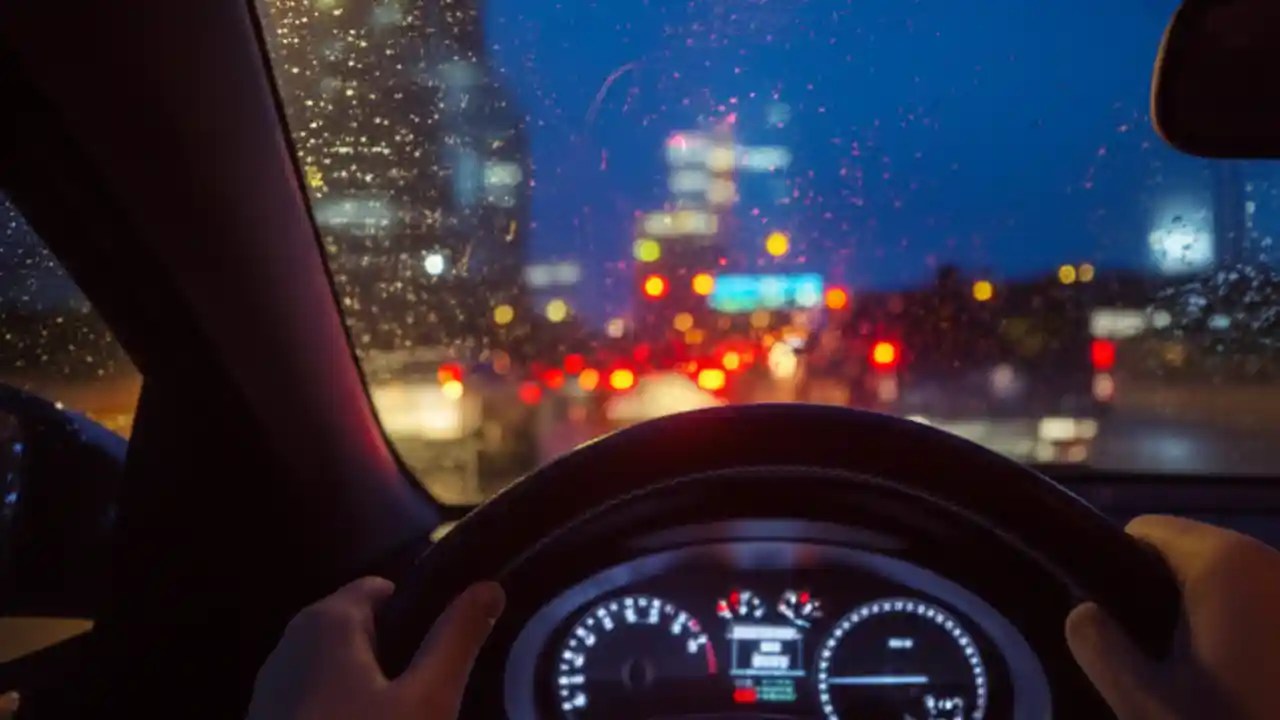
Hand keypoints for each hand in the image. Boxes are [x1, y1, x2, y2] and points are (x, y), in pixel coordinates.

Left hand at [247, 577, 504, 719]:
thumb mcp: (425, 701)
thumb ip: (457, 641)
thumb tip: (488, 587)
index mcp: (329, 621)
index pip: (384, 588)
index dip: (422, 610)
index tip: (450, 649)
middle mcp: (292, 641)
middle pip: (364, 629)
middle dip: (401, 655)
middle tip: (431, 696)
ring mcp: (273, 684)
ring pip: (341, 667)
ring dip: (374, 688)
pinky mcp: (268, 719)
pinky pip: (320, 697)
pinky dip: (346, 710)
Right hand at [1066, 515, 1279, 719]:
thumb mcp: (1146, 704)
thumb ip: (1098, 647)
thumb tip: (1086, 614)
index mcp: (1221, 563)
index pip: (1144, 530)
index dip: (1117, 575)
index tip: (1122, 632)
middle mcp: (1268, 561)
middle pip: (1188, 555)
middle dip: (1166, 601)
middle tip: (1164, 667)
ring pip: (1228, 585)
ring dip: (1209, 622)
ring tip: (1207, 682)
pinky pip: (1263, 609)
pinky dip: (1248, 636)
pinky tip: (1246, 685)